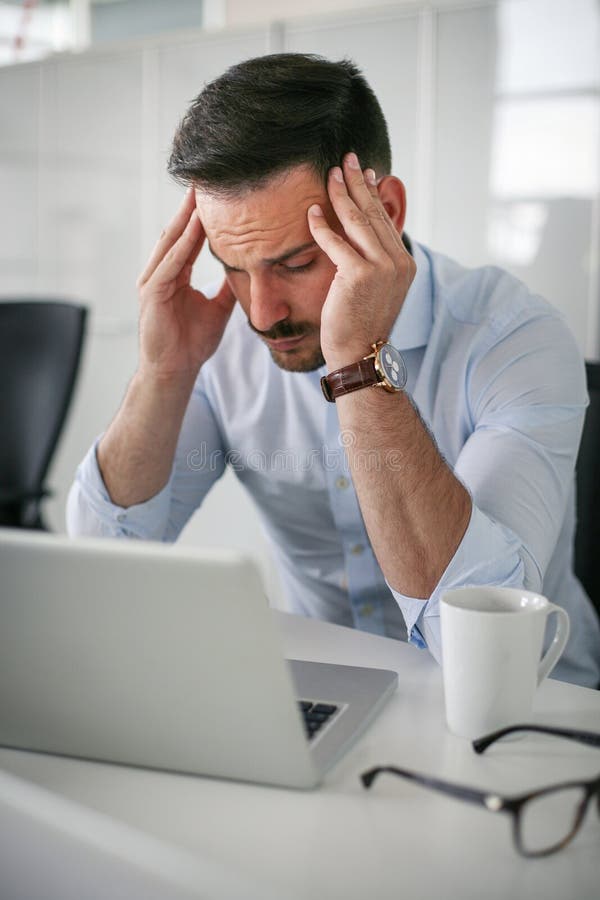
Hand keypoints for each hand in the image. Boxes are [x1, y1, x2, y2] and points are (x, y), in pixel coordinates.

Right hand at [136, 187, 235, 381]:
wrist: (175, 372)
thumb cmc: (192, 343)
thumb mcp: (218, 308)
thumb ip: (227, 288)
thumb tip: (245, 270)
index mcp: (174, 274)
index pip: (188, 237)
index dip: (201, 215)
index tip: (216, 193)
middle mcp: (160, 272)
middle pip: (177, 232)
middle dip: (190, 206)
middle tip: (205, 179)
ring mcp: (153, 282)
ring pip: (171, 242)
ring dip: (185, 217)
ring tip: (199, 194)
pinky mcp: (152, 294)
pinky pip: (169, 263)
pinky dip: (182, 245)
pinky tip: (194, 227)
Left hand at [307, 152, 415, 367]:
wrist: (360, 354)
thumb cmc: (360, 324)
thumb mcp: (373, 287)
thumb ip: (371, 259)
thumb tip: (359, 232)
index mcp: (404, 263)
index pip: (385, 220)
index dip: (372, 194)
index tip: (364, 173)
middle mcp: (398, 262)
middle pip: (374, 213)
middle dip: (358, 183)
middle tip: (347, 159)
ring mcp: (382, 267)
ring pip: (358, 221)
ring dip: (341, 194)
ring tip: (330, 174)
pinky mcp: (359, 274)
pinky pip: (336, 242)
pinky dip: (321, 226)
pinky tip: (310, 212)